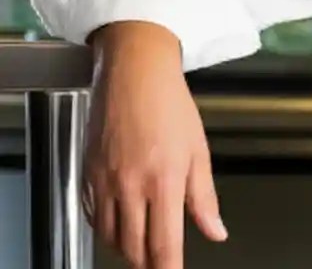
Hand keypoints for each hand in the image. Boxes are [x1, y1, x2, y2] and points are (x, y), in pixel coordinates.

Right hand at [82, 22, 227, 267]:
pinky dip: (107, 227)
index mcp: (164, 180)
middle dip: (149, 261)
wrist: (135, 72)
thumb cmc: (170, 105)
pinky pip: (93, 216)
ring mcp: (104, 181)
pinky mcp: (86, 174)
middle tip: (162, 260)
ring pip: (110, 237)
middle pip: (134, 247)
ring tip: (144, 242)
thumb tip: (215, 232)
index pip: (164, 243)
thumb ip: (204, 198)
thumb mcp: (198, 151)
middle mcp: (130, 185)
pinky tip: (121, 221)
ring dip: (128, 247)